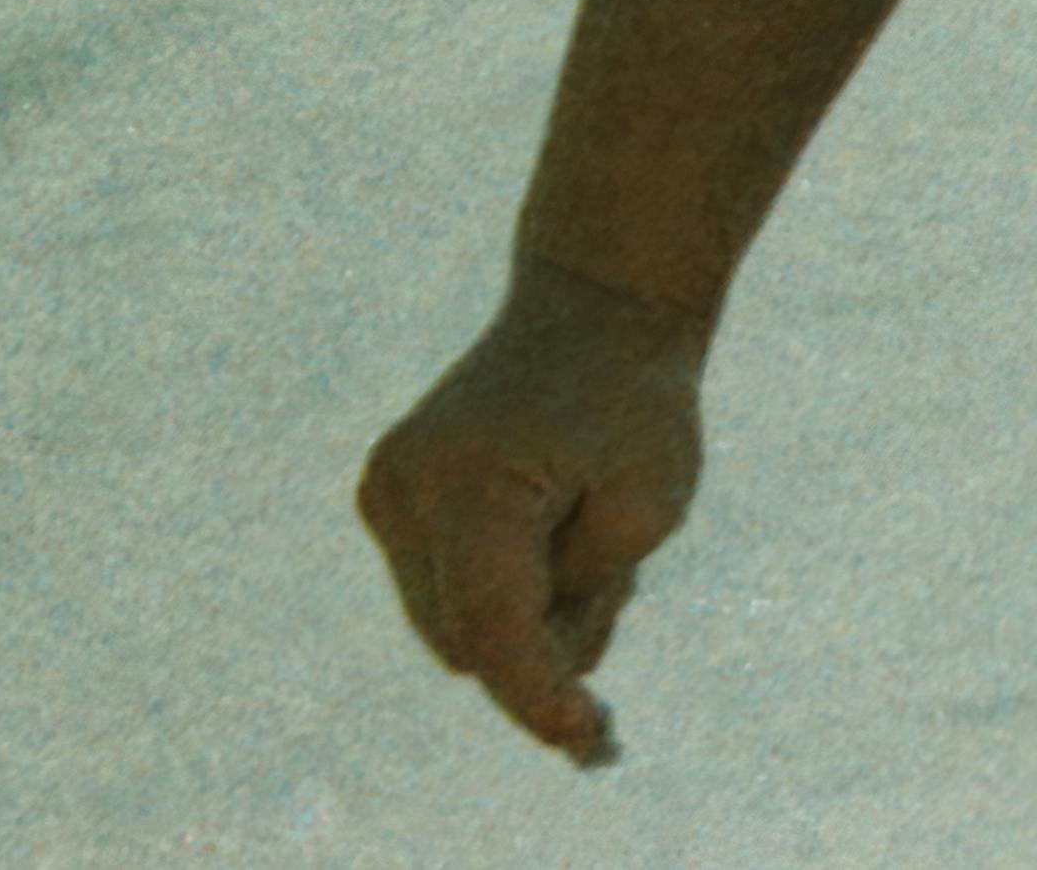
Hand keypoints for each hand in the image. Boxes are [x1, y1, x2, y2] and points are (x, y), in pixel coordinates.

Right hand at [356, 259, 711, 764]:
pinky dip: (495, 582)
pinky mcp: (386, 492)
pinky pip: (441, 587)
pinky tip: (546, 519)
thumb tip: (529, 669)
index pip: (495, 630)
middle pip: (469, 640)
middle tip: (613, 585)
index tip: (589, 736)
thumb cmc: (637, 397)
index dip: (540, 696)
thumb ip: (586, 595)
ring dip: (520, 613)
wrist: (598, 299)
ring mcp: (388, 488)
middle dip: (539, 642)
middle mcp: (410, 486)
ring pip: (451, 624)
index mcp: (474, 480)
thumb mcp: (650, 499)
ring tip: (584, 527)